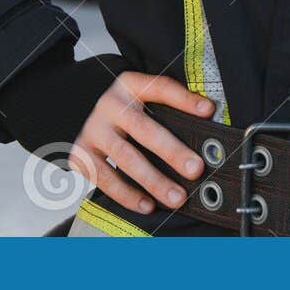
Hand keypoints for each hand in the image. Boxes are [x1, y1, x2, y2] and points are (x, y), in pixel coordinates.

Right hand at [68, 71, 214, 214]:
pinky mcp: (81, 153)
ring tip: (175, 197)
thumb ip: (169, 107)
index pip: (160, 88)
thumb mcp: (143, 97)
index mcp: (130, 85)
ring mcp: (93, 130)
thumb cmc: (126, 109)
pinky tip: (146, 204)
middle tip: (195, 170)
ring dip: (153, 181)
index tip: (208, 111)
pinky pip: (105, 177)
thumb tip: (206, 123)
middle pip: (144, 129)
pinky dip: (126, 194)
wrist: (81, 111)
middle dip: (172, 152)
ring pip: (125, 158)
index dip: (185, 99)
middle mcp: (110, 105)